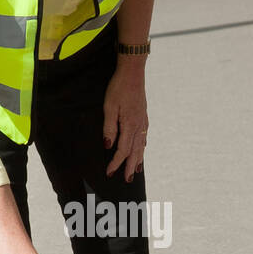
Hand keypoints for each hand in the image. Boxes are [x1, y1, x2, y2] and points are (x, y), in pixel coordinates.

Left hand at [103, 65, 147, 181]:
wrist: (133, 73)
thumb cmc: (119, 88)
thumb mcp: (109, 107)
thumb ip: (109, 127)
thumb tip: (108, 145)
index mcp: (129, 125)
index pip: (122, 150)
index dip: (116, 163)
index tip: (109, 172)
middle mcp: (138, 126)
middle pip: (134, 152)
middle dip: (130, 167)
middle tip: (127, 180)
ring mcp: (143, 122)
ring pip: (141, 146)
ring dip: (138, 160)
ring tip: (136, 171)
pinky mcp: (144, 117)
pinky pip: (144, 137)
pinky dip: (143, 148)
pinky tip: (142, 151)